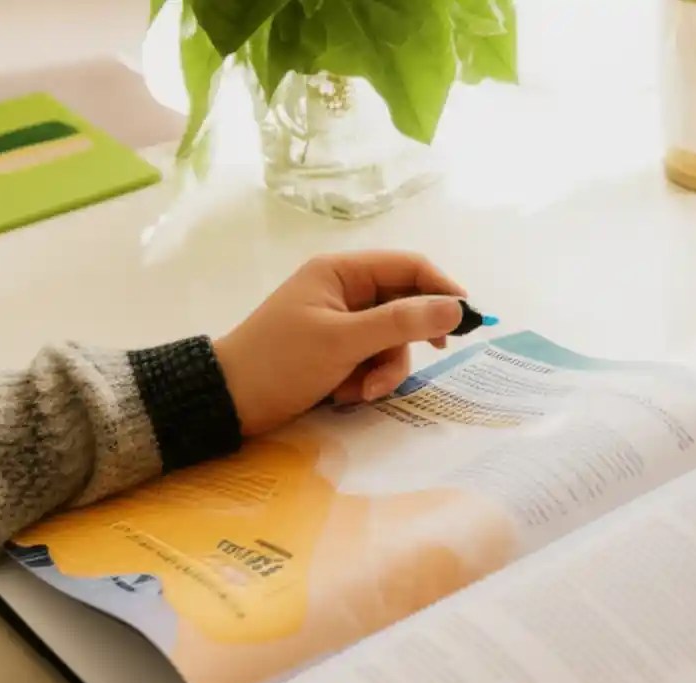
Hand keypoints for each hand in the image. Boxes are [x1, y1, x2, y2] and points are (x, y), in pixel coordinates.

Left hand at [213, 251, 465, 435]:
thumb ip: (402, 323)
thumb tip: (457, 308)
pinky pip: (374, 359)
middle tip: (434, 355)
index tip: (467, 319)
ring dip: (386, 368)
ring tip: (363, 391)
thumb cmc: (280, 362)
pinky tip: (347, 394)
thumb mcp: (344, 341)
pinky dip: (368, 379)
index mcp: (342, 271)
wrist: (229, 402)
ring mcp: (342, 322)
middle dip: (408, 340)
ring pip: (393, 339)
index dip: (442, 289)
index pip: (409, 267)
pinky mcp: (338, 351)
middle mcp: (345, 290)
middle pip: (405, 306)